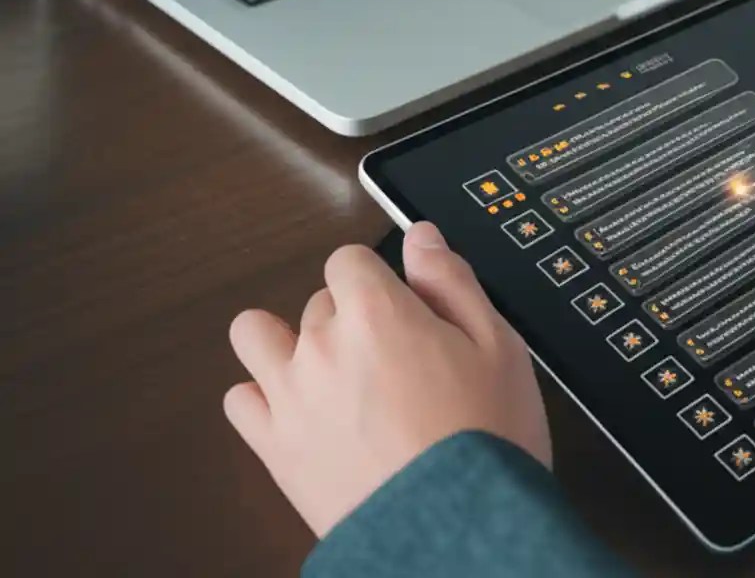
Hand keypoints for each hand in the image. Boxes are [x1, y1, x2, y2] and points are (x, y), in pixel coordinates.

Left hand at [223, 222, 550, 536]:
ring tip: (331, 375)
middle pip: (318, 301)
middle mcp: (321, 344)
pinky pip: (240, 400)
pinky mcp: (273, 447)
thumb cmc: (487, 439)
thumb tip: (421, 235)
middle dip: (352, 319)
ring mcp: (289, 396)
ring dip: (287, 343)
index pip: (350, 259)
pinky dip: (264, 399)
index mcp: (377, 311)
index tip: (408, 314)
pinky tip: (305, 414)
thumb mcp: (500, 347)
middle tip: (398, 364)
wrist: (458, 533)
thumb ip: (453, 282)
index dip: (381, 282)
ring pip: (257, 335)